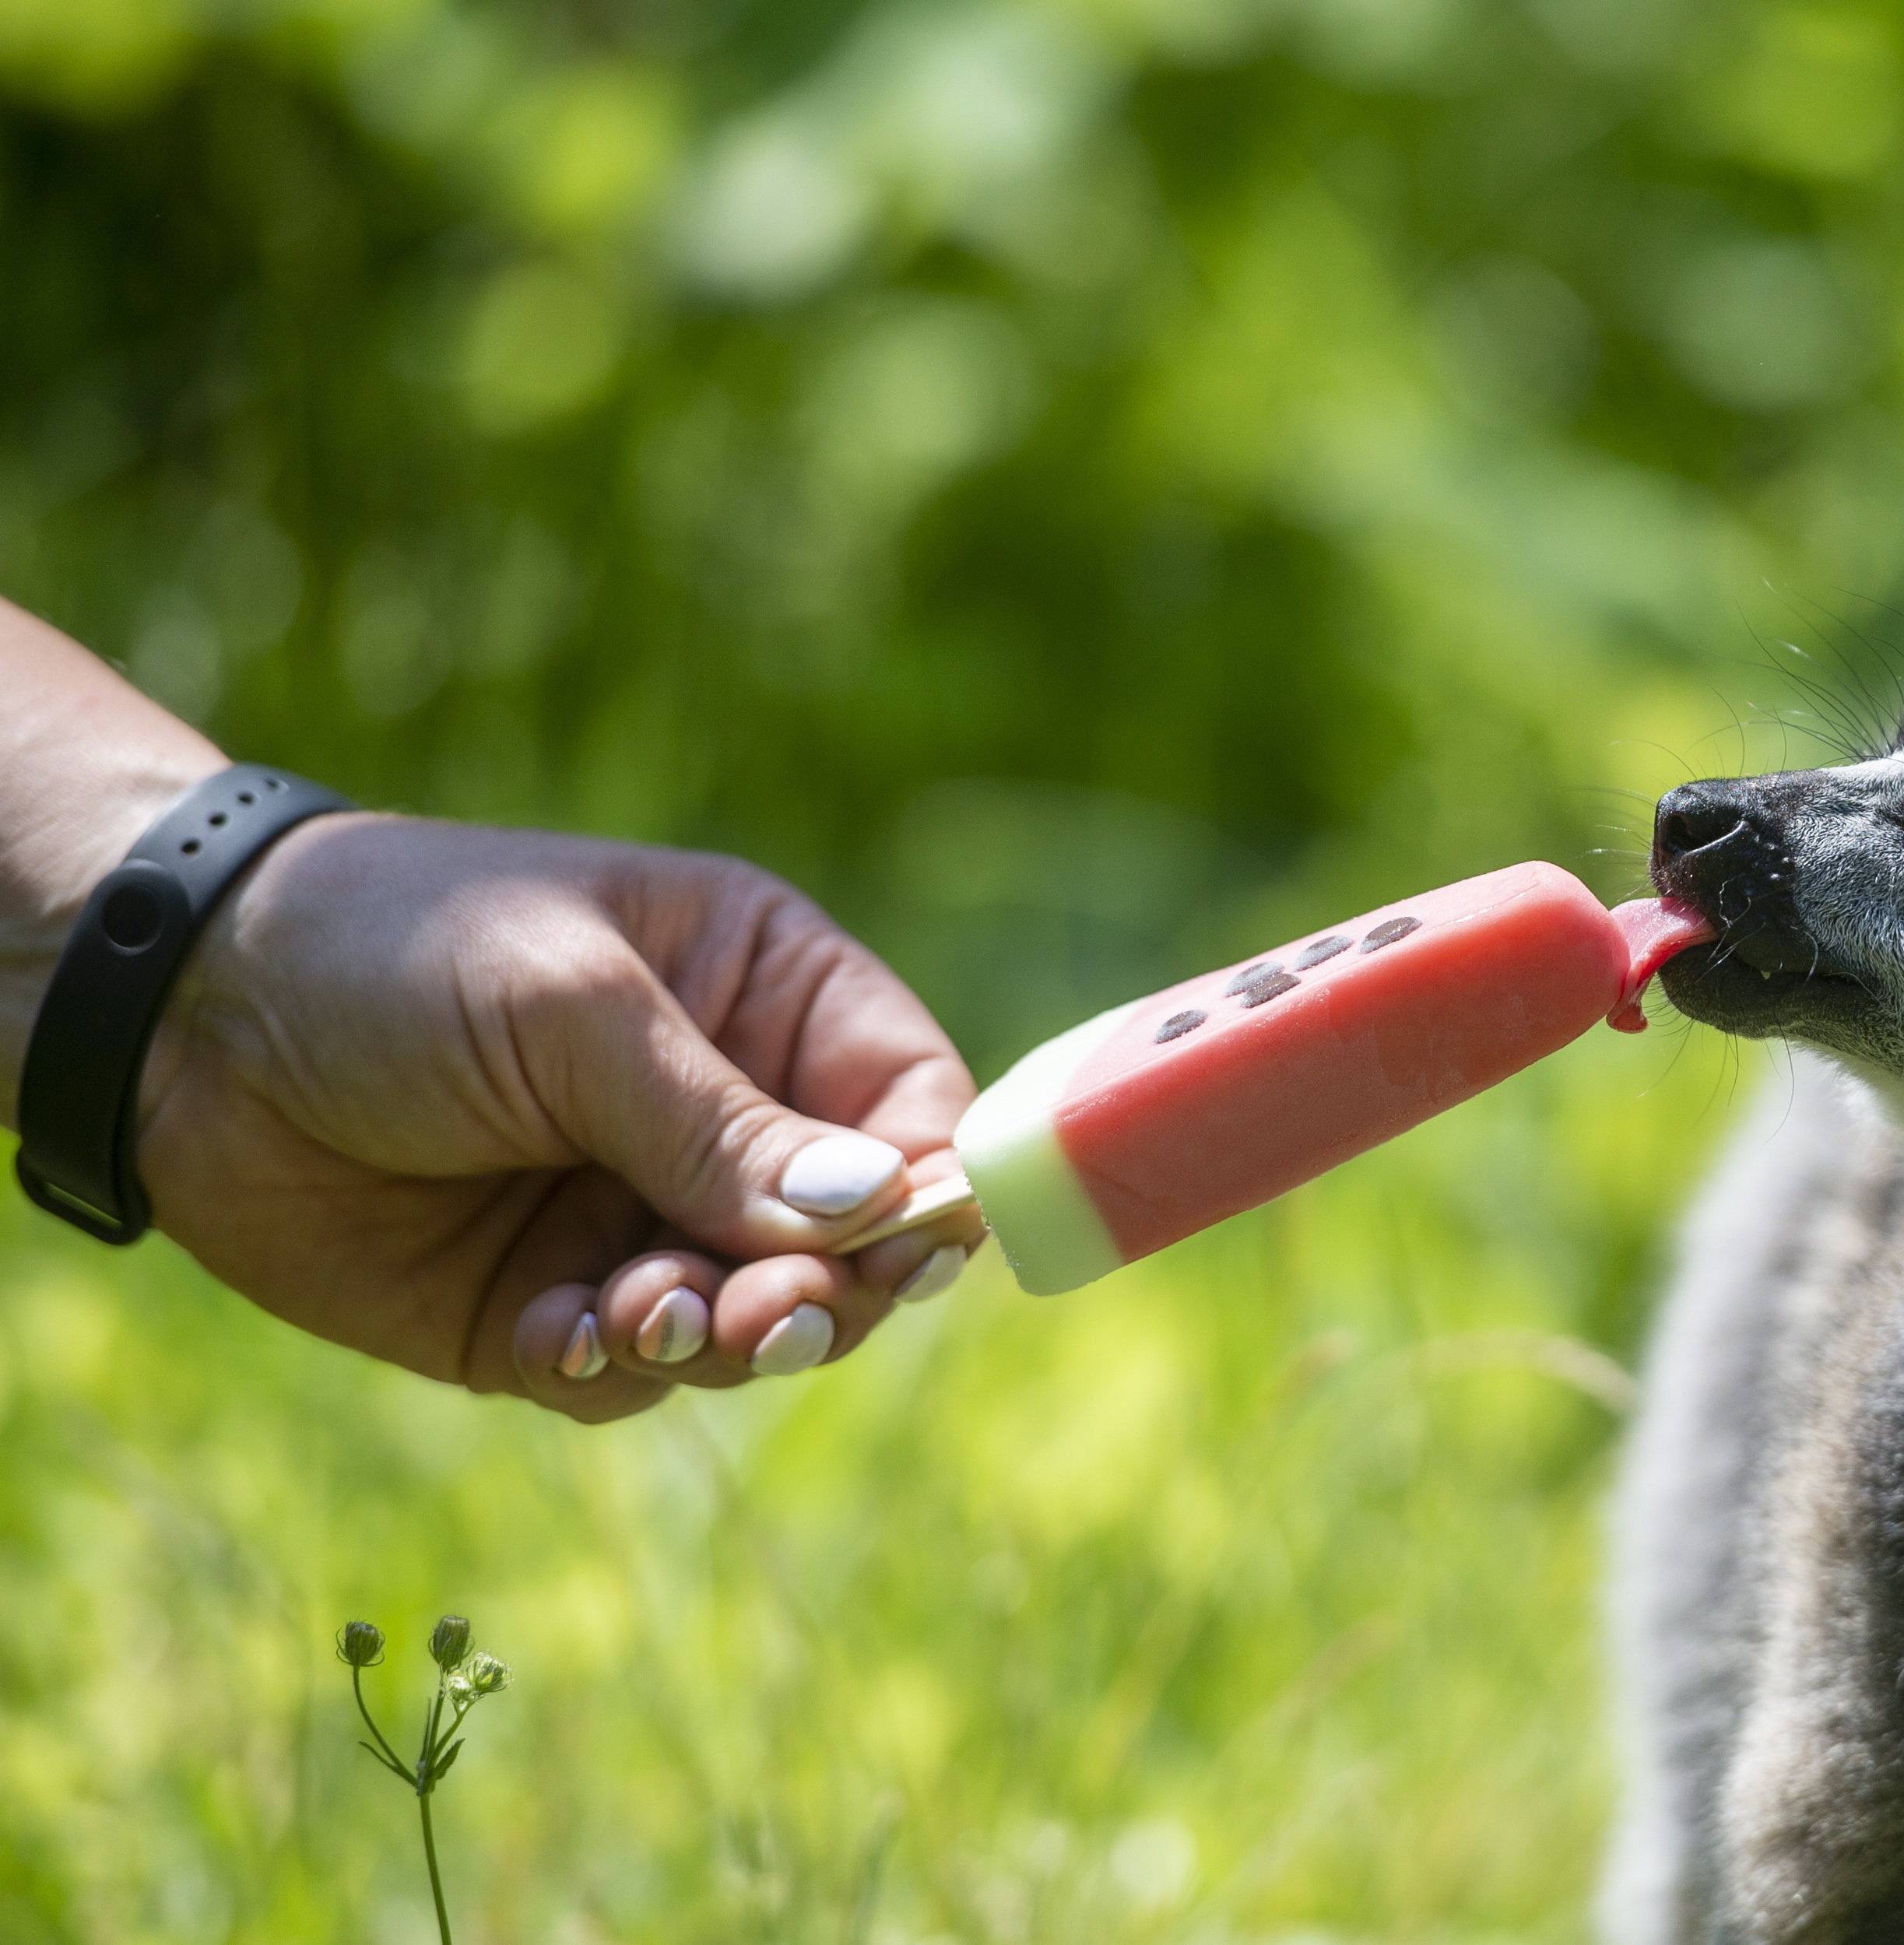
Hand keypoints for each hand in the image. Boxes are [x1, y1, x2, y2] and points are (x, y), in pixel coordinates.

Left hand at [131, 813, 986, 1421]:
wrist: (174, 1022)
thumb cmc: (394, 950)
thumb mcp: (570, 1009)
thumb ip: (719, 1121)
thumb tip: (879, 1209)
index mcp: (764, 993)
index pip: (911, 1104)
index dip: (927, 1187)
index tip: (902, 1252)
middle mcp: (722, 1112)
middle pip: (853, 1239)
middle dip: (823, 1289)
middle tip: (763, 1312)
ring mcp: (638, 1214)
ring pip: (752, 1323)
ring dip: (717, 1337)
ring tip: (641, 1312)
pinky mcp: (548, 1305)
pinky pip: (633, 1373)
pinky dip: (613, 1367)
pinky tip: (562, 1333)